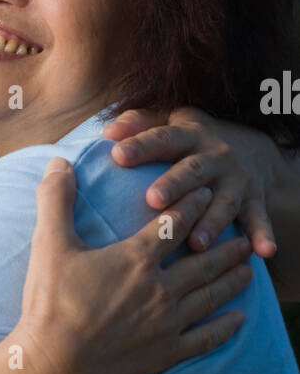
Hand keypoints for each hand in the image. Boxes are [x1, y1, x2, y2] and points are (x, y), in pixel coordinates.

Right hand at [17, 158, 250, 373]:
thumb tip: (59, 162)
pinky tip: (239, 320)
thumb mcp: (49, 244)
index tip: (206, 193)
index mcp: (136, 258)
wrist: (53, 362)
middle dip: (225, 245)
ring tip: (248, 269)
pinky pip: (205, 339)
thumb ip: (56, 199)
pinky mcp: (165, 352)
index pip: (174, 224)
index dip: (192, 205)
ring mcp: (167, 322)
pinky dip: (225, 328)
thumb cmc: (51, 302)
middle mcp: (160, 288)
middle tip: (243, 237)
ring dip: (231, 280)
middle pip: (203, 261)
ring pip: (210, 295)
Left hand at [104, 106, 276, 257]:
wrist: (252, 147)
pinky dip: (263, 235)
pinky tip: (264, 251)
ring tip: (196, 243)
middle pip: (192, 170)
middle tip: (153, 199)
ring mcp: (236, 180)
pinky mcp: (255, 200)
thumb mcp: (171, 122)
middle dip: (175, 185)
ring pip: (223, 201)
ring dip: (212, 222)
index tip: (118, 154)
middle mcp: (214, 156)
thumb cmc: (191, 141)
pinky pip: (258, 219)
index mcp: (188, 136)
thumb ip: (140, 123)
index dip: (141, 146)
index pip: (162, 139)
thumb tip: (109, 131)